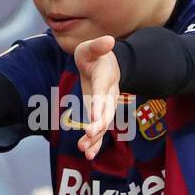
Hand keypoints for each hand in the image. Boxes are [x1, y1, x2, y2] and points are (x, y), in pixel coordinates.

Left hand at [74, 35, 120, 159]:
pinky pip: (100, 131)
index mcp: (106, 79)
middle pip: (107, 112)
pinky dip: (95, 143)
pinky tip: (88, 155)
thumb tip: (109, 39)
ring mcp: (106, 106)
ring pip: (103, 125)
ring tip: (84, 150)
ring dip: (95, 138)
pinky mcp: (100, 114)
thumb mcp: (92, 48)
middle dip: (99, 124)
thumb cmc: (94, 56)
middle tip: (90, 134)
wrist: (105, 65)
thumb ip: (98, 46)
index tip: (94, 116)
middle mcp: (109, 95)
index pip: (103, 93)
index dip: (100, 104)